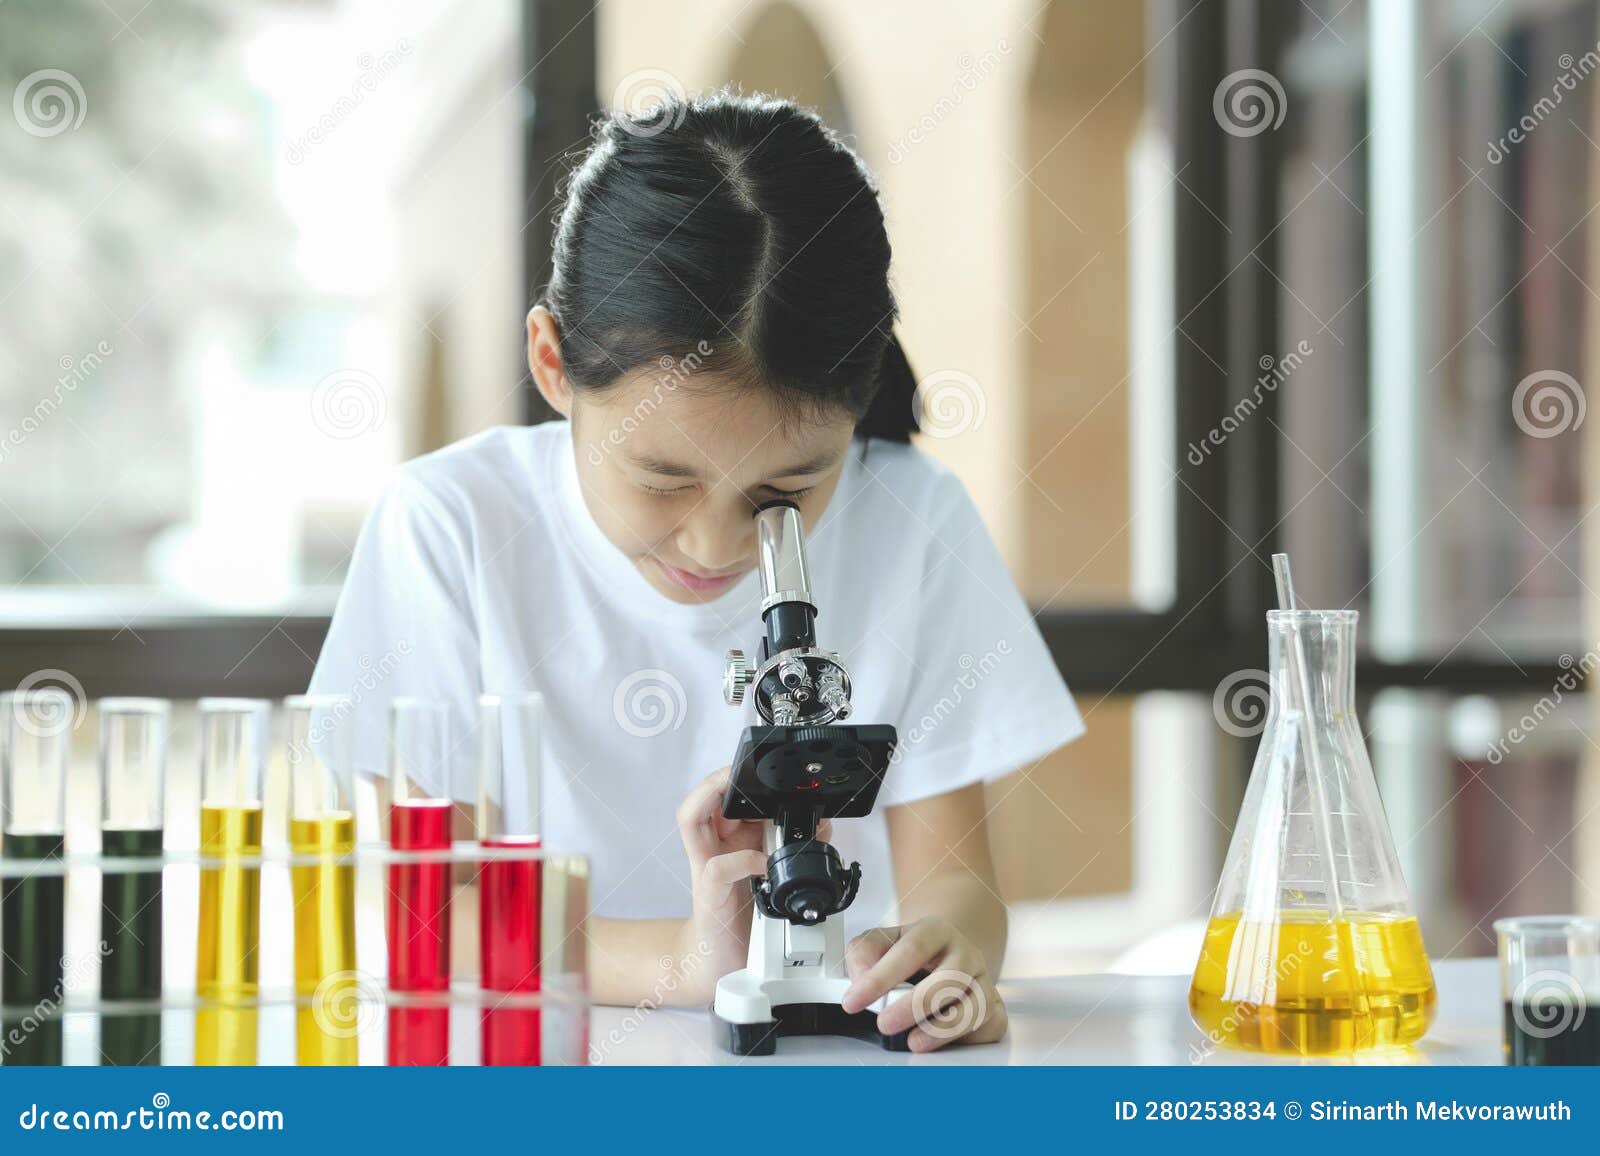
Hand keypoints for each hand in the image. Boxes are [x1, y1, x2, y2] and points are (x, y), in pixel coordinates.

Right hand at [672, 766, 835, 1000]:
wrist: (721, 964)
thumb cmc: (746, 917)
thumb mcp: (772, 874)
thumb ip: (790, 848)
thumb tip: (822, 826)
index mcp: (728, 839)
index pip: (722, 793)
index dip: (736, 774)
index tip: (767, 767)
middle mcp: (713, 848)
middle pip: (703, 796)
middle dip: (727, 778)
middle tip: (759, 775)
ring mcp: (706, 869)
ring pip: (693, 818)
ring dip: (717, 798)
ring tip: (743, 792)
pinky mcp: (709, 896)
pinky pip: (721, 868)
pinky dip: (745, 859)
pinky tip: (765, 863)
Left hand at [840, 917, 1006, 1051]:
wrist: (947, 956)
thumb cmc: (911, 954)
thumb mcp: (881, 942)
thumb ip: (864, 953)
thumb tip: (860, 978)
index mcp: (936, 930)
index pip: (912, 949)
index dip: (881, 976)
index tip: (854, 1000)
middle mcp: (965, 953)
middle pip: (948, 979)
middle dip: (913, 1006)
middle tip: (884, 1024)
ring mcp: (984, 982)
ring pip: (973, 1007)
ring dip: (941, 1029)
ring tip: (913, 1041)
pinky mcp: (994, 1010)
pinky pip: (986, 1027)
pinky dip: (964, 1040)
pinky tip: (940, 1044)